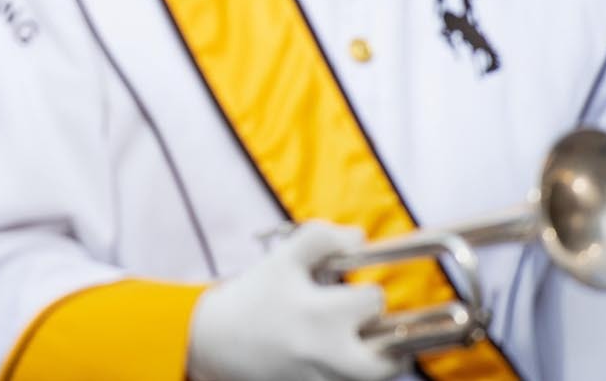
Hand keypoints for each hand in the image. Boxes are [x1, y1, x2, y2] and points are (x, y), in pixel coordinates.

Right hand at [187, 222, 405, 380]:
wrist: (214, 341)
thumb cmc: (253, 297)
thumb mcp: (282, 259)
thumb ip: (322, 238)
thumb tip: (359, 238)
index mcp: (318, 314)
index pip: (373, 300)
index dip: (368, 293)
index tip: (355, 292)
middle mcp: (325, 354)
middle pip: (390, 361)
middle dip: (390, 344)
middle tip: (375, 331)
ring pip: (374, 378)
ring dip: (376, 363)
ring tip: (367, 348)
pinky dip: (350, 374)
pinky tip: (338, 359)